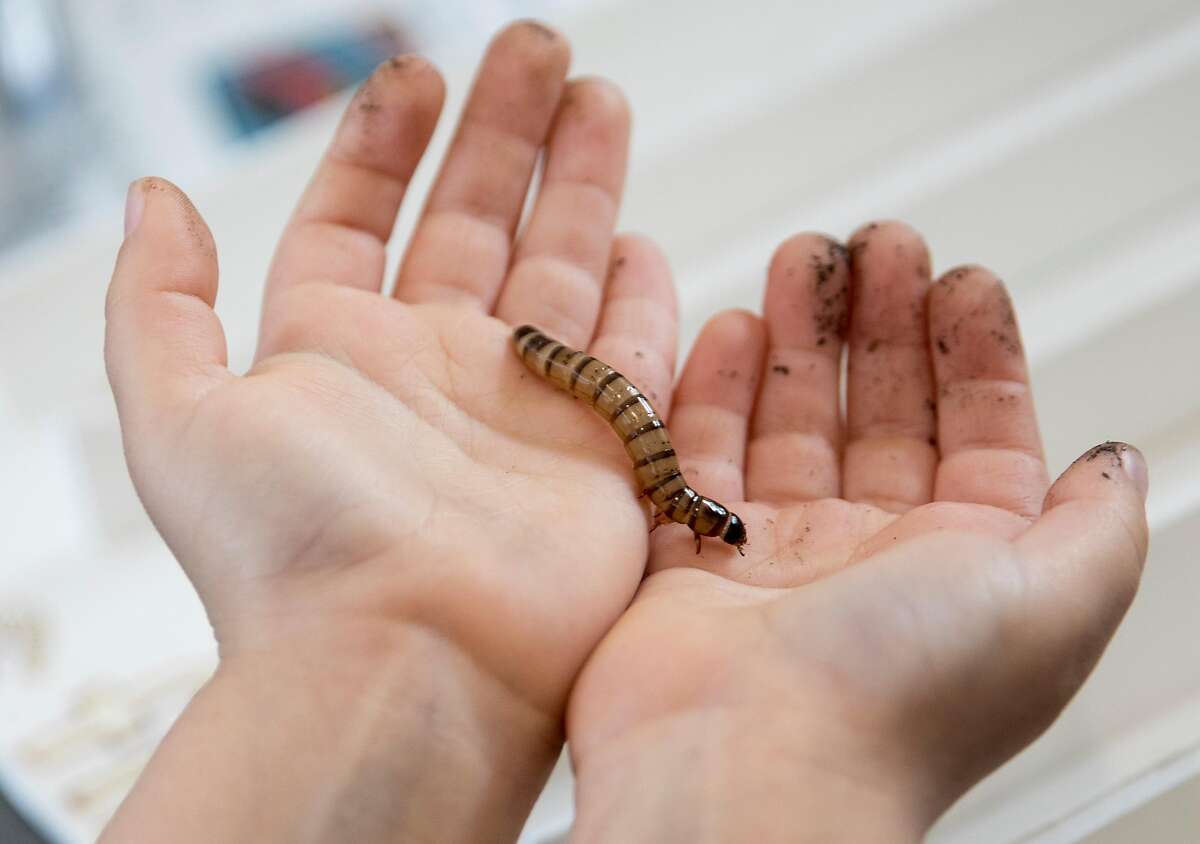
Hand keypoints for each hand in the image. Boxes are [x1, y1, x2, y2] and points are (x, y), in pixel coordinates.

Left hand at [102, 23, 677, 842]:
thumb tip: (157, 199)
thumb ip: (159, 300)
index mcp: (338, 353)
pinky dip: (642, 296)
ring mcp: (522, 407)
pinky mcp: (601, 450)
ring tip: (598, 98)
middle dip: (503, 131)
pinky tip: (647, 237)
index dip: (383, 143)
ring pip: (558, 267)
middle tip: (538, 49)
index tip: (415, 73)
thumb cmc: (292, 554)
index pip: (359, 219)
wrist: (404, 663)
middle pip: (472, 222)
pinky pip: (629, 353)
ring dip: (579, 183)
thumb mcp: (176, 413)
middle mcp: (432, 372)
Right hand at [568, 222, 1149, 841]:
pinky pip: (700, 454)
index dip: (974, 350)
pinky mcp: (689, 557)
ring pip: (791, 421)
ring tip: (800, 261)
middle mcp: (870, 559)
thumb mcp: (1056, 599)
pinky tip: (729, 331)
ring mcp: (776, 556)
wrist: (746, 769)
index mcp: (961, 567)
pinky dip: (714, 390)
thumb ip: (1101, 525)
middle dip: (880, 321)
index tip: (958, 278)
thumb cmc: (898, 697)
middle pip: (879, 411)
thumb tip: (1119, 461)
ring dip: (801, 338)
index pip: (978, 431)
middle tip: (873, 245)